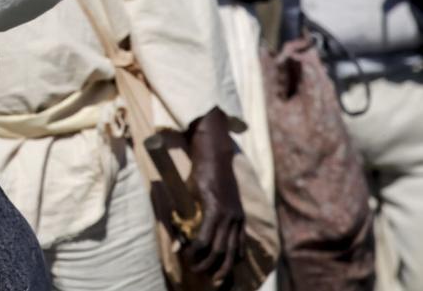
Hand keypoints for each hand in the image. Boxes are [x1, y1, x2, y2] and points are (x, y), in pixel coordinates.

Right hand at [186, 107, 244, 284]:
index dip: (230, 268)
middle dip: (219, 272)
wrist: (213, 150)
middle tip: (207, 281)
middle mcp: (236, 219)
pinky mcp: (215, 207)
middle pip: (230, 255)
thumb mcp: (217, 196)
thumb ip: (213, 211)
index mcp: (239, 219)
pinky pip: (206, 236)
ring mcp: (227, 214)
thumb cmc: (210, 171)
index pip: (239, 251)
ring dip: (205, 263)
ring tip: (193, 269)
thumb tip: (198, 223)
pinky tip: (188, 253)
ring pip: (218, 249)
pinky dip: (197, 248)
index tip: (221, 280)